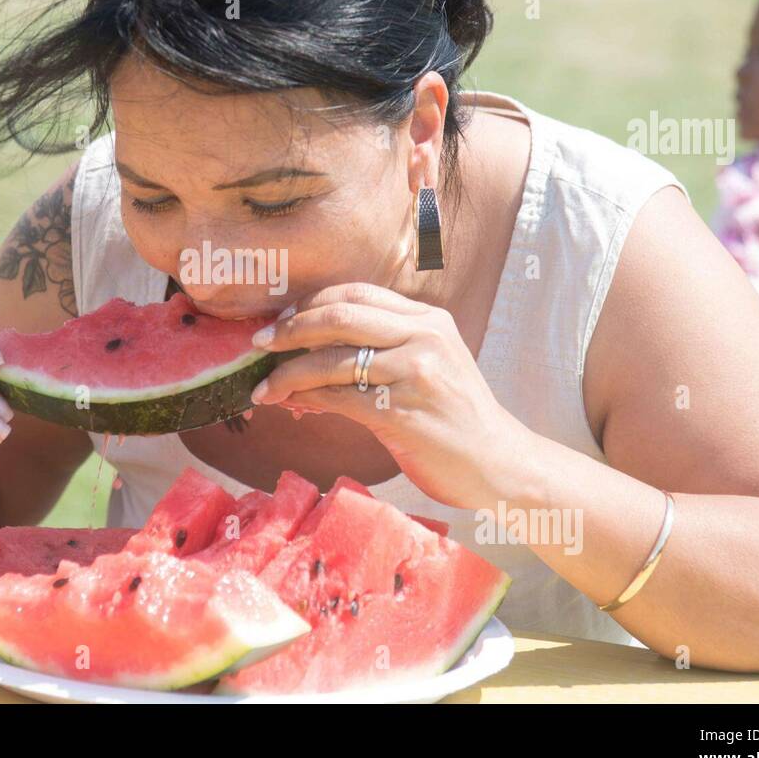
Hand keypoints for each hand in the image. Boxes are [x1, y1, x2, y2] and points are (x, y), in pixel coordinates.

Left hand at [248, 282, 528, 509]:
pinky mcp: (404, 411)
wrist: (500, 463)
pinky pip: (339, 397)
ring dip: (287, 374)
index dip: (309, 303)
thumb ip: (382, 348)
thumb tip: (311, 349)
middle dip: (289, 329)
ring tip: (263, 388)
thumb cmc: (456, 418)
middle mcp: (424, 336)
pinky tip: (289, 405)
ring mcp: (416, 372)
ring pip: (331, 359)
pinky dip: (306, 399)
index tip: (280, 321)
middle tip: (258, 345)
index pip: (356, 293)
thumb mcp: (428, 366)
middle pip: (338, 316)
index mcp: (428, 319)